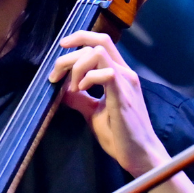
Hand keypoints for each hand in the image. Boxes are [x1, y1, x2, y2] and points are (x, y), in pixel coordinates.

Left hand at [49, 31, 167, 176]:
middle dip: (68, 56)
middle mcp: (125, 72)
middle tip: (54, 76)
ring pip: (98, 52)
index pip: (101, 41)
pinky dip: (87, 78)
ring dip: (77, 66)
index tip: (61, 47)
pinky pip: (105, 73)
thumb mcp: (93, 113)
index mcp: (119, 74)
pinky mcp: (123, 95)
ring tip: (72, 88)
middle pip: (97, 42)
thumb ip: (80, 99)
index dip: (79, 38)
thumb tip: (61, 90)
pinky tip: (80, 92)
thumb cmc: (120, 135)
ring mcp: (126, 82)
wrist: (139, 154)